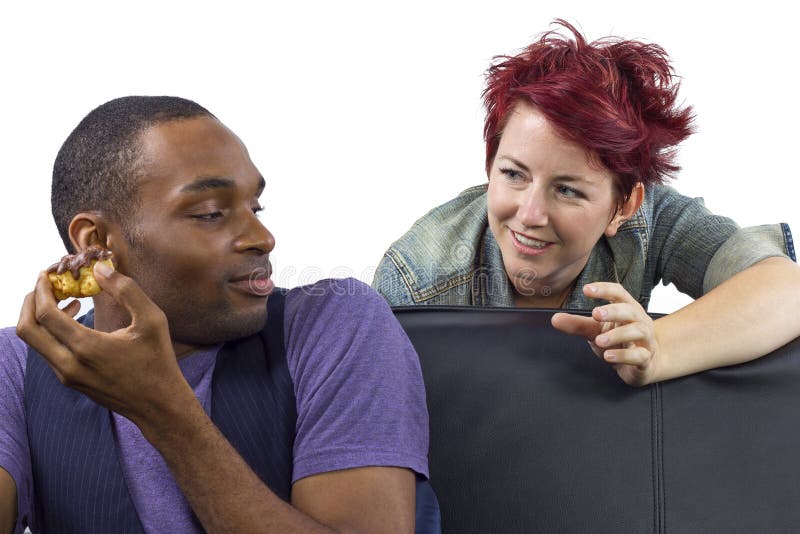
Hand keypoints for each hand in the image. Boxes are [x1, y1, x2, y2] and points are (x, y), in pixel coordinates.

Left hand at [16, 263, 191, 429]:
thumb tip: (99, 268)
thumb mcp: (152, 320)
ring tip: (68, 299)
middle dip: (31, 301)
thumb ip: (126, 290)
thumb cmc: (158, 361)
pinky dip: (52, 332)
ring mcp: (67, 376)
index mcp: (86, 347)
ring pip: (35, 342)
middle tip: (47, 284)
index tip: (49, 273)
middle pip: (26, 329)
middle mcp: (69, 364)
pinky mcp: (71, 381)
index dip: (42, 289)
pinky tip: (76, 321)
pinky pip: (49, 352)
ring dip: (42, 316)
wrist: (159, 406)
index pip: (45, 313)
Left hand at [551, 282, 660, 385]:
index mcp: (626, 309)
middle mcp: (639, 320)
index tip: (586, 289)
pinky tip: (608, 356)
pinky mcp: (646, 359)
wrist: (643, 364)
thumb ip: (577, 324)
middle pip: (630, 310)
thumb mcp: (596, 330)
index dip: (604, 289)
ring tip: (599, 340)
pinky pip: (639, 355)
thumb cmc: (619, 341)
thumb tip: (555, 319)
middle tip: (595, 314)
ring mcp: (645, 340)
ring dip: (617, 334)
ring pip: (638, 331)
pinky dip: (624, 355)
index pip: (619, 293)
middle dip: (613, 311)